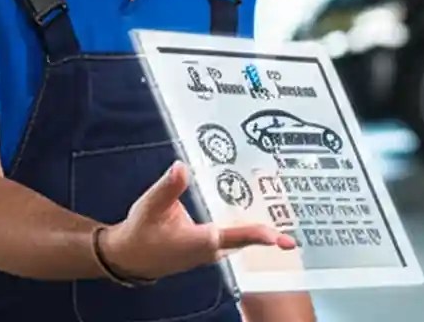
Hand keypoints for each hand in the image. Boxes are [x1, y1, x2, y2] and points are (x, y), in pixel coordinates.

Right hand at [101, 161, 295, 279]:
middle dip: (269, 233)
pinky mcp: (211, 250)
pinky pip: (236, 239)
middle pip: (246, 240)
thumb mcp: (150, 206)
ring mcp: (213, 252)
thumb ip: (168, 188)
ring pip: (243, 240)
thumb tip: (182, 167)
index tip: (277, 236)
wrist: (130, 257)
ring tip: (285, 214)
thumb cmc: (141, 232)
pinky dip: (249, 230)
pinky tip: (260, 215)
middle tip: (293, 229)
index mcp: (200, 241)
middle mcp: (211, 250)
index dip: (256, 235)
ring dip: (261, 231)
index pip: (233, 237)